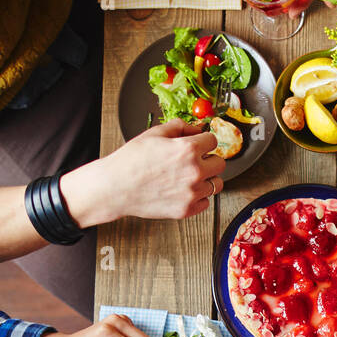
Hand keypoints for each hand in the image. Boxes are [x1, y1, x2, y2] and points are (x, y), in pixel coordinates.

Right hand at [60, 121, 224, 226]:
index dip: (204, 141)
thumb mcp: (154, 133)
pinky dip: (198, 196)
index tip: (199, 144)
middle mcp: (195, 172)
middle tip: (196, 161)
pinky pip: (206, 202)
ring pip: (216, 185)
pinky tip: (184, 190)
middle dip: (209, 159)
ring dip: (207, 179)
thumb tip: (197, 128)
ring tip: (189, 177)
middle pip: (220, 164)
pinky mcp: (187, 210)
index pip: (213, 141)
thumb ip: (180, 127)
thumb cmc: (132, 160)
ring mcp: (192, 193)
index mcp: (188, 150)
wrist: (117, 187)